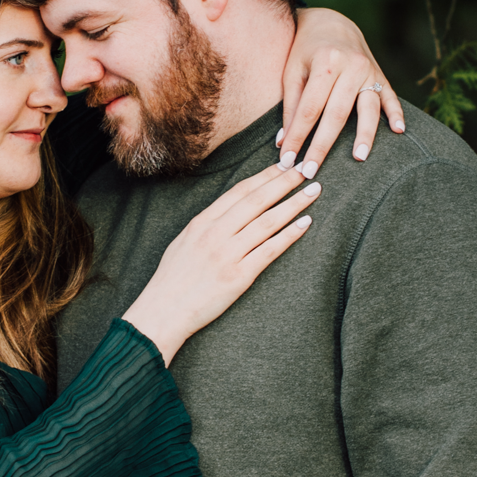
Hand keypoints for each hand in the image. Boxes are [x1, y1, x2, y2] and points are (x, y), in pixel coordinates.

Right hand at [121, 164, 320, 365]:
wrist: (164, 311)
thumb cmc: (173, 278)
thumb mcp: (185, 240)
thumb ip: (208, 223)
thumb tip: (231, 210)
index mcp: (202, 221)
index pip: (240, 191)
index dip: (264, 176)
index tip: (284, 165)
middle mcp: (215, 233)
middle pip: (257, 200)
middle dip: (284, 182)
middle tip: (305, 169)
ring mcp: (227, 254)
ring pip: (267, 222)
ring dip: (294, 204)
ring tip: (312, 192)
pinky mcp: (238, 276)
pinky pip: (269, 250)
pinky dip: (289, 235)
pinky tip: (305, 223)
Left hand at [278, 7, 404, 177]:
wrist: (331, 22)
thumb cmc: (304, 50)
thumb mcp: (292, 70)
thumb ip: (290, 105)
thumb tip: (283, 143)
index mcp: (324, 62)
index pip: (309, 108)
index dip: (297, 136)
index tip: (288, 160)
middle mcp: (350, 66)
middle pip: (336, 113)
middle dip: (322, 145)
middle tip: (312, 171)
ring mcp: (369, 71)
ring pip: (368, 107)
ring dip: (365, 134)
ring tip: (358, 158)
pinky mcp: (382, 76)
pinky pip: (391, 97)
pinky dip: (396, 114)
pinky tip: (399, 131)